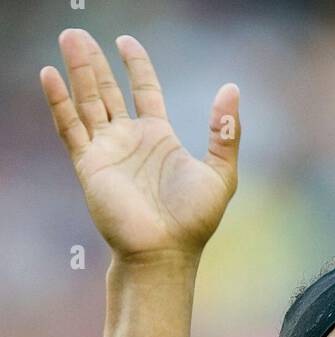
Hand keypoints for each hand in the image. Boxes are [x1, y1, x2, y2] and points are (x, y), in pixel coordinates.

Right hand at [40, 29, 239, 259]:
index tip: (125, 41)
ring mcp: (108, 151)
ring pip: (87, 102)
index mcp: (159, 138)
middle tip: (78, 33)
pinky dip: (59, 101)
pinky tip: (50, 75)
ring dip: (78, 71)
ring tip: (69, 38)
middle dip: (94, 63)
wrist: (164, 252)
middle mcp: (130, 141)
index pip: (144, 91)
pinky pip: (69, 127)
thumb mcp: (220, 173)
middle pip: (108, 91)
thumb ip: (226, 132)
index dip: (136, 65)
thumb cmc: (193, 221)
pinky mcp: (89, 165)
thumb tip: (232, 88)